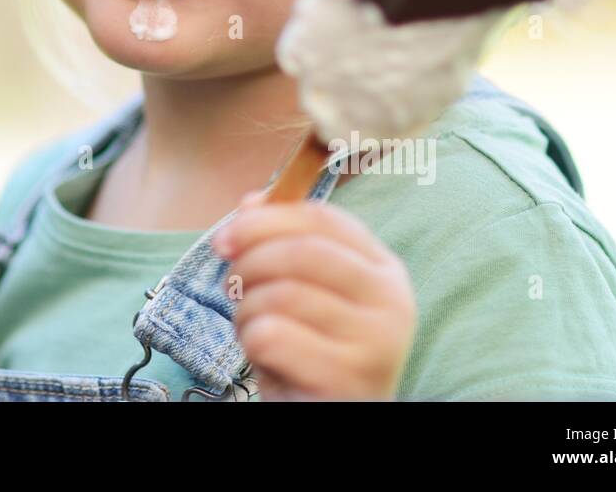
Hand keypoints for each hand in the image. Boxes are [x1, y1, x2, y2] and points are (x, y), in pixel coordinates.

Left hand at [211, 189, 416, 400]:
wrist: (330, 413)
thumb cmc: (311, 348)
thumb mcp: (301, 291)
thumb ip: (280, 242)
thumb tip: (250, 202)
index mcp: (383, 269)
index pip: (323, 218)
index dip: (266, 219)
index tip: (224, 238)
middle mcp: (392, 302)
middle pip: (302, 252)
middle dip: (249, 264)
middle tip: (232, 288)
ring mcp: (377, 343)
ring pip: (282, 294)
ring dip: (246, 310)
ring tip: (251, 328)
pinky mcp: (348, 380)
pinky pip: (272, 335)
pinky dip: (250, 342)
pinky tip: (262, 357)